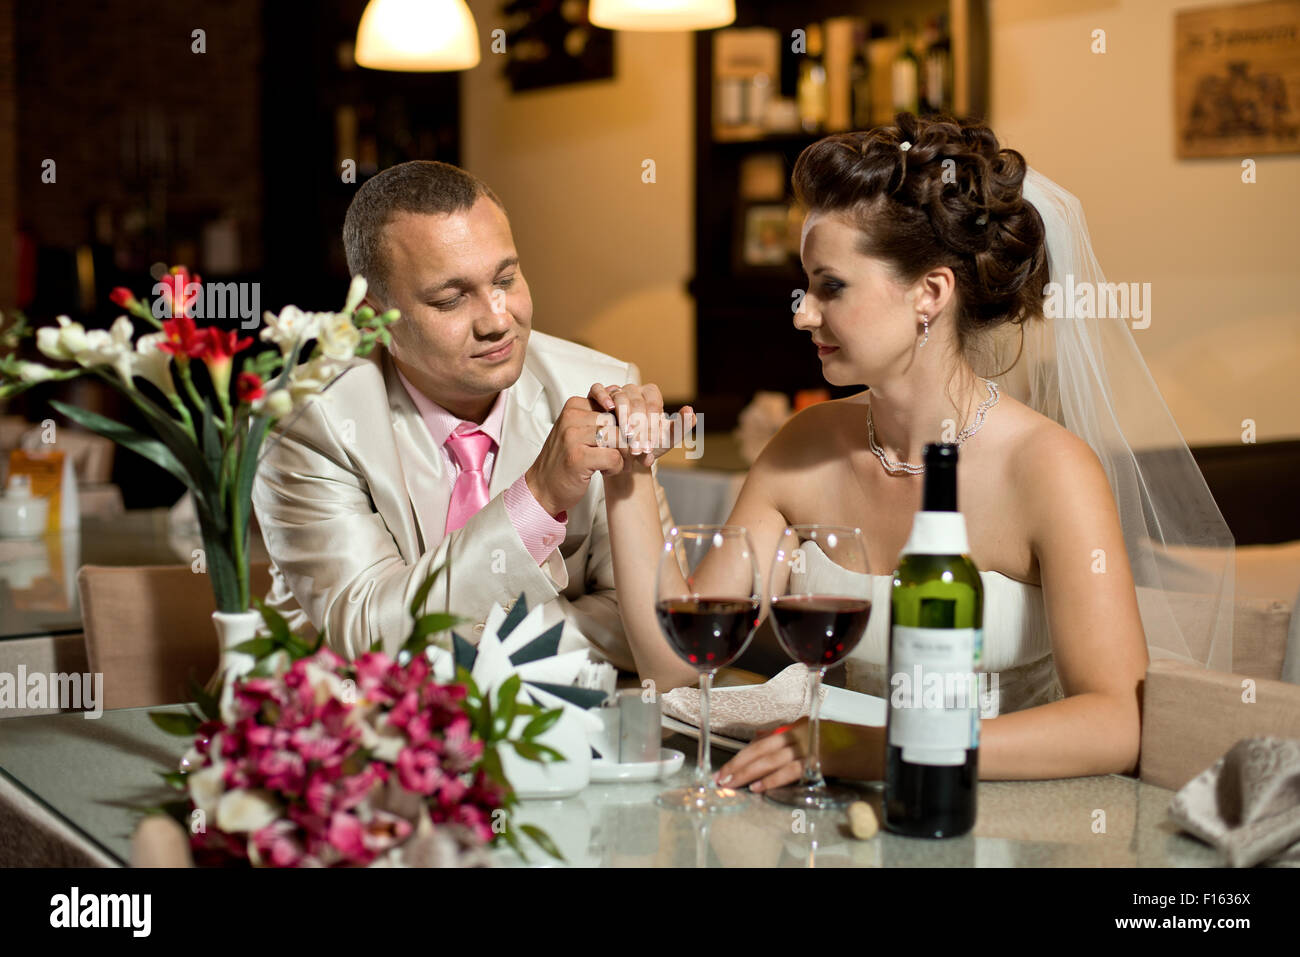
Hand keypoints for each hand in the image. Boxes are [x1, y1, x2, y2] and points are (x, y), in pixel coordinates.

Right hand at [525, 395, 625, 517]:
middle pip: (618, 421)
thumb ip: (599, 416)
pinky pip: (614, 457)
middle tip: (624, 456)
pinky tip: (605, 472)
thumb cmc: (566, 459)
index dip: (625, 423)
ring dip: (623, 455)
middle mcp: (571, 417)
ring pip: (618, 437)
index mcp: (573, 406)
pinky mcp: (578, 457)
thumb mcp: (580, 430)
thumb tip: (629, 406)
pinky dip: (616, 467)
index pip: (614, 403)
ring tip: (614, 464)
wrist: (543, 487)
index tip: (621, 438)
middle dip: (627, 440)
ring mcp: (573, 437)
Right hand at [587, 382, 695, 471]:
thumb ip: (681, 426)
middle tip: (639, 446)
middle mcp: (633, 390)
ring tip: (627, 436)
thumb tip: (691, 411)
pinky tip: (608, 410)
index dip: (653, 423)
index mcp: (651, 395)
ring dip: (623, 417)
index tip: (650, 443)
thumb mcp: (667, 440)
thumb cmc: (647, 447)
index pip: (652, 403)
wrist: (625, 458)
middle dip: (639, 425)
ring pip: (619, 396)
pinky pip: (598, 389)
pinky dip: (602, 396)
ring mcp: (615, 392)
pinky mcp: (598, 397)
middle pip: (636, 400)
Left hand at [713, 718, 881, 791]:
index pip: (763, 741)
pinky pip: (790, 770)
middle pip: (761, 749)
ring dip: (749, 773)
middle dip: (738, 764)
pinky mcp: (820, 760)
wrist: (879, 744)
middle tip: (721, 777)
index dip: (743, 755)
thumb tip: (764, 740)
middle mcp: (801, 731)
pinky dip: (773, 778)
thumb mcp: (818, 736)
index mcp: (799, 725)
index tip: (728, 767)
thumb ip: (793, 738)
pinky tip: (760, 787)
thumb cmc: (852, 743)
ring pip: (771, 759)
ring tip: (733, 784)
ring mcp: (810, 744)